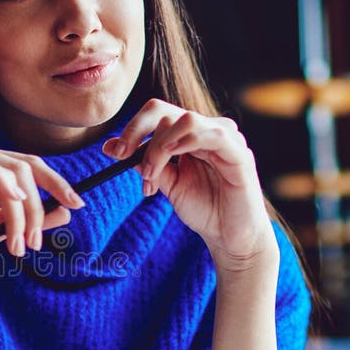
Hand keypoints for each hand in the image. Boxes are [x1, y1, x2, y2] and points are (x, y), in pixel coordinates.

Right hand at [0, 135, 84, 281]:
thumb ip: (26, 219)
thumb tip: (65, 211)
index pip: (28, 165)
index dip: (57, 183)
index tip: (78, 204)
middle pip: (24, 167)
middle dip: (37, 207)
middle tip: (36, 243)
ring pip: (8, 170)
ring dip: (21, 210)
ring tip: (18, 244)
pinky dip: (2, 183)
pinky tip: (11, 203)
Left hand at [102, 99, 275, 269]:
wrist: (228, 236)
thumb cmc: (203, 209)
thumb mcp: (166, 183)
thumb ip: (143, 162)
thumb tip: (110, 146)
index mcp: (190, 135)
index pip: (157, 113)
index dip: (132, 128)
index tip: (115, 153)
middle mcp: (208, 130)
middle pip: (166, 114)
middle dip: (142, 140)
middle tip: (131, 166)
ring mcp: (226, 139)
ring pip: (185, 120)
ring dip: (159, 147)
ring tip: (152, 177)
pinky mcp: (239, 153)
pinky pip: (214, 135)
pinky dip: (188, 141)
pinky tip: (173, 156)